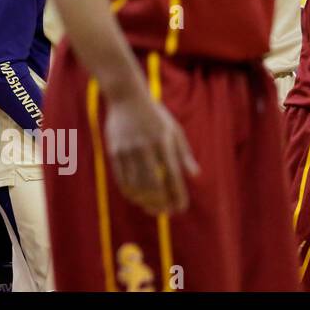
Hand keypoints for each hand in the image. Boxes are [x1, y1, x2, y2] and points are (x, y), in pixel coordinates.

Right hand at [104, 88, 199, 214]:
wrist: (126, 97)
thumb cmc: (155, 114)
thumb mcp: (174, 129)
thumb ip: (184, 153)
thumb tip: (195, 175)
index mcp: (164, 142)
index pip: (173, 176)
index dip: (177, 196)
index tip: (180, 208)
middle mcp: (146, 147)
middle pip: (153, 185)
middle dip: (160, 203)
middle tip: (164, 212)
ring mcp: (128, 149)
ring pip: (136, 184)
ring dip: (144, 200)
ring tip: (150, 207)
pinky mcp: (114, 150)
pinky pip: (121, 178)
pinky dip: (129, 192)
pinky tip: (135, 198)